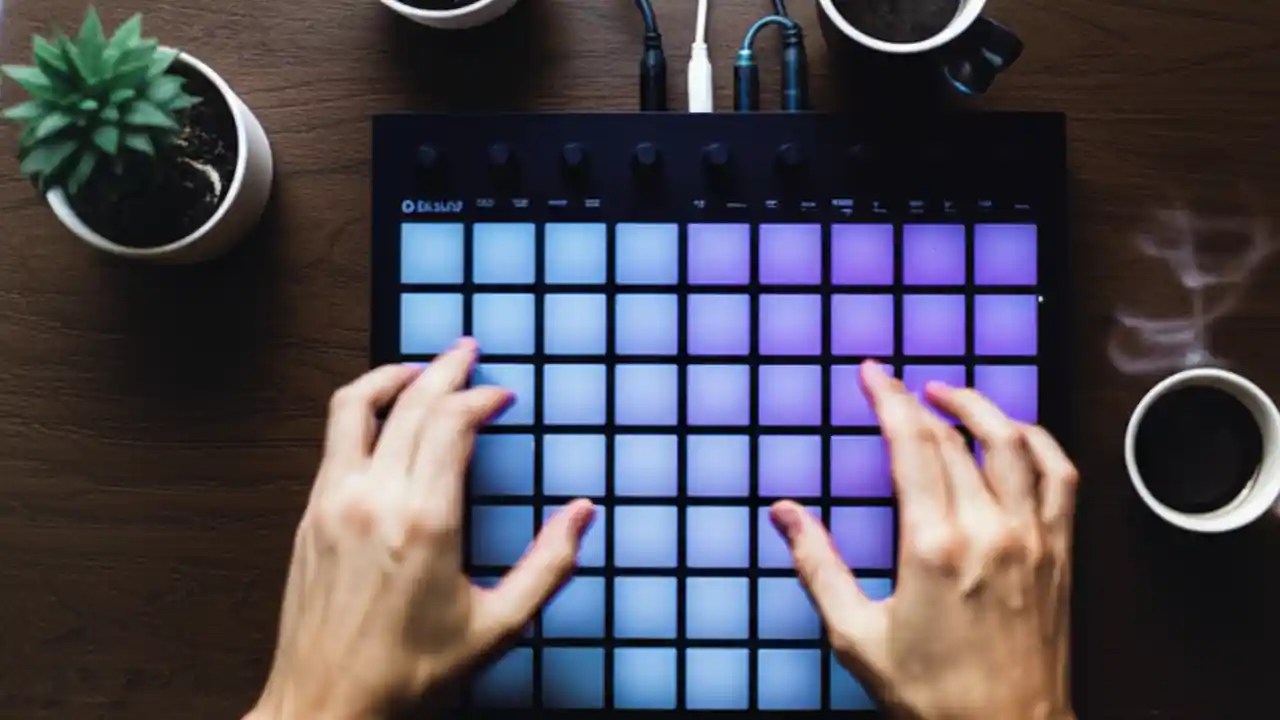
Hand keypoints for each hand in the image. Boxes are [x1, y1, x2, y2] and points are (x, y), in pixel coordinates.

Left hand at [248, 339, 595, 719]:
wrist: (326, 708)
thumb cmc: (409, 677)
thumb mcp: (498, 628)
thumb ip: (549, 566)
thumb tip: (580, 515)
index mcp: (425, 522)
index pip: (451, 422)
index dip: (481, 397)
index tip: (502, 396)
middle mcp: (374, 499)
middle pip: (409, 401)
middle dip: (445, 369)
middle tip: (466, 351)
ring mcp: (333, 502)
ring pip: (356, 406)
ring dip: (391, 375)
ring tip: (418, 367)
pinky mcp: (310, 515)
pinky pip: (334, 438)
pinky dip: (360, 410)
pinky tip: (381, 418)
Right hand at [771, 361, 1077, 719]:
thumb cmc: (934, 696)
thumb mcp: (856, 635)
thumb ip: (817, 566)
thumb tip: (784, 514)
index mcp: (932, 547)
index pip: (911, 444)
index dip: (887, 399)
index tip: (871, 374)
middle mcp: (987, 531)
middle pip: (954, 437)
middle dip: (917, 400)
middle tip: (892, 383)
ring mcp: (1031, 537)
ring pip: (1014, 442)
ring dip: (980, 407)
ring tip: (949, 395)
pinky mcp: (1060, 552)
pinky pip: (1060, 475)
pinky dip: (1039, 441)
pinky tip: (1016, 434)